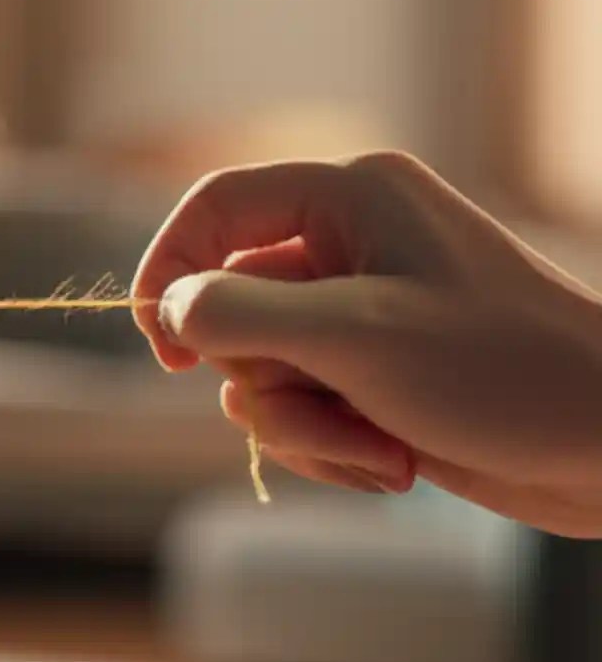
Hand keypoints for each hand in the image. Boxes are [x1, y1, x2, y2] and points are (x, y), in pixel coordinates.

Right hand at [132, 151, 601, 537]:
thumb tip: (170, 309)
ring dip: (304, 426)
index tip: (161, 346)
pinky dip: (330, 446)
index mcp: (350, 198)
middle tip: (327, 412)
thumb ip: (241, 314)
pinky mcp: (371, 373)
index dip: (171, 267)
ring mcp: (360, 314)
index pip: (216, 208)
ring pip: (260, 370)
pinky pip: (299, 408)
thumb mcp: (356, 337)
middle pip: (232, 307)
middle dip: (269, 380)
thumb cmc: (501, 374)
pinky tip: (391, 463)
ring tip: (376, 447)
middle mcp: (348, 246)